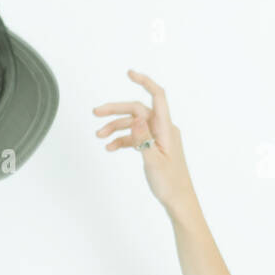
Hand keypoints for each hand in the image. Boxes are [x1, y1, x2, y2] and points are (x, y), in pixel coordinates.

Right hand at [93, 70, 195, 213]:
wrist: (179, 200)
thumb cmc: (170, 183)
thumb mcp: (154, 161)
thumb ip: (143, 139)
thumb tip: (136, 118)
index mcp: (166, 128)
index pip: (158, 97)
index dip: (145, 82)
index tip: (129, 73)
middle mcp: (163, 128)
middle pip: (138, 110)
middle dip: (116, 110)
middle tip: (95, 113)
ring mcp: (158, 137)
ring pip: (134, 124)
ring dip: (116, 128)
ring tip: (99, 136)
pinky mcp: (153, 146)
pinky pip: (136, 137)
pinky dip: (122, 140)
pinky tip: (109, 147)